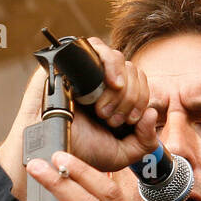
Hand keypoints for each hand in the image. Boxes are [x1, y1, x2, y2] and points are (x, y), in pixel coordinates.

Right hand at [0, 39, 159, 200]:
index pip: (141, 83)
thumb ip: (145, 141)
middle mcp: (102, 82)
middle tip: (112, 121)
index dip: (142, 100)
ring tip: (103, 110)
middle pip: (133, 70)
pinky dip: (111, 64)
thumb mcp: (121, 154)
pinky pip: (96, 46)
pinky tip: (111, 84)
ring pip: (118, 58)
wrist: (48, 152)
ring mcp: (86, 70)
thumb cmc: (79, 153)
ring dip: (120, 88)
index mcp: (115, 99)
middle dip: (130, 99)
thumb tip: (152, 112)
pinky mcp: (68, 60)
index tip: (129, 122)